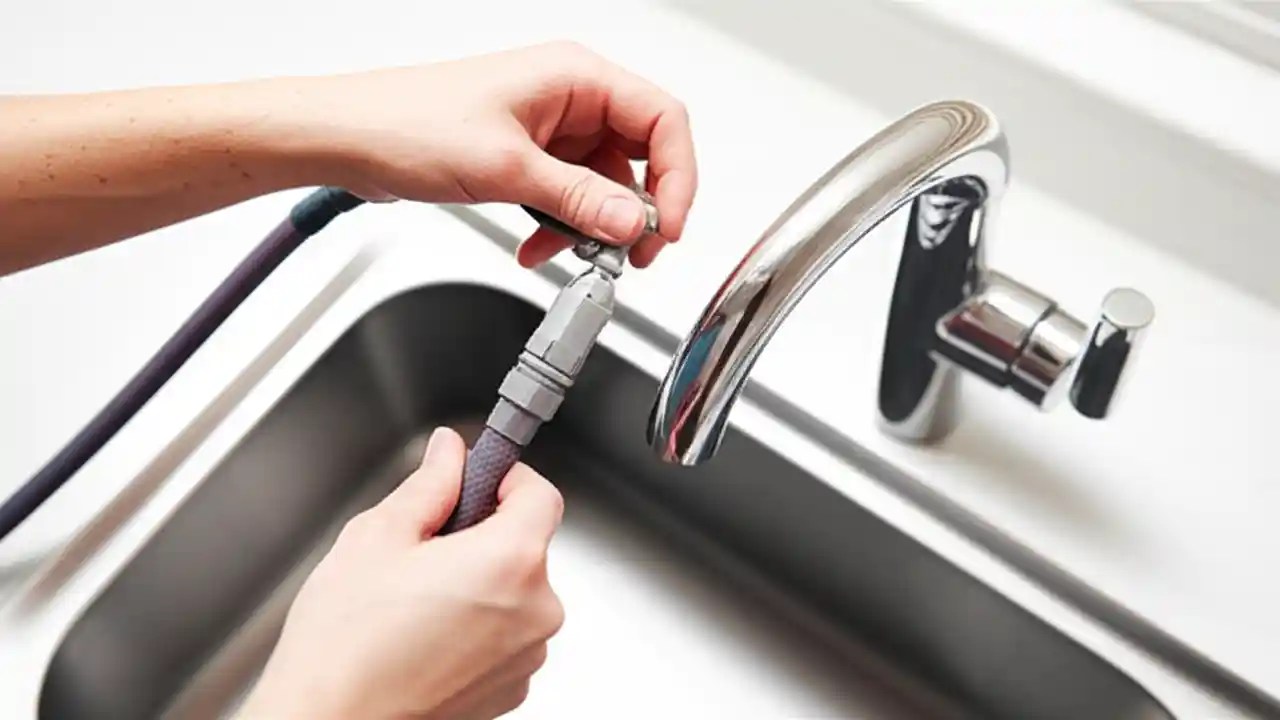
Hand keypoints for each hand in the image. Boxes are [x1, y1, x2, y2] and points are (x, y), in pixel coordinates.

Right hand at [237, 428, 564, 719]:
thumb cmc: (344, 645)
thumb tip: (450, 452)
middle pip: (527, 545)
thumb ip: (429, 485)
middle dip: (482, 534)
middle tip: (424, 545)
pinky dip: (477, 625)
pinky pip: (506, 635)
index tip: (480, 478)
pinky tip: (425, 634)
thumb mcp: (378, 538)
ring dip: (479, 583)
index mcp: (510, 562)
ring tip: (414, 600)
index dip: (509, 478)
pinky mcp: (511, 689)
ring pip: (515, 593)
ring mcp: (526, 657)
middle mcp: (534, 612)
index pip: (542, 495)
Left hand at [312, 41, 697, 268]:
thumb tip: (634, 223)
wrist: (349, 138)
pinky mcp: (529, 155)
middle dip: (637, 211)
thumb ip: (580, 199)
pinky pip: (569, 195)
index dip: (676, 177)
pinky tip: (539, 247)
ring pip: (604, 184)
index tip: (666, 227)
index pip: (661, 120)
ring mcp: (550, 128)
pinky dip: (562, 226)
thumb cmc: (408, 123)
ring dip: (592, 226)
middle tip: (632, 254)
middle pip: (640, 156)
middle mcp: (570, 97)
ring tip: (572, 253)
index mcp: (575, 76)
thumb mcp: (507, 169)